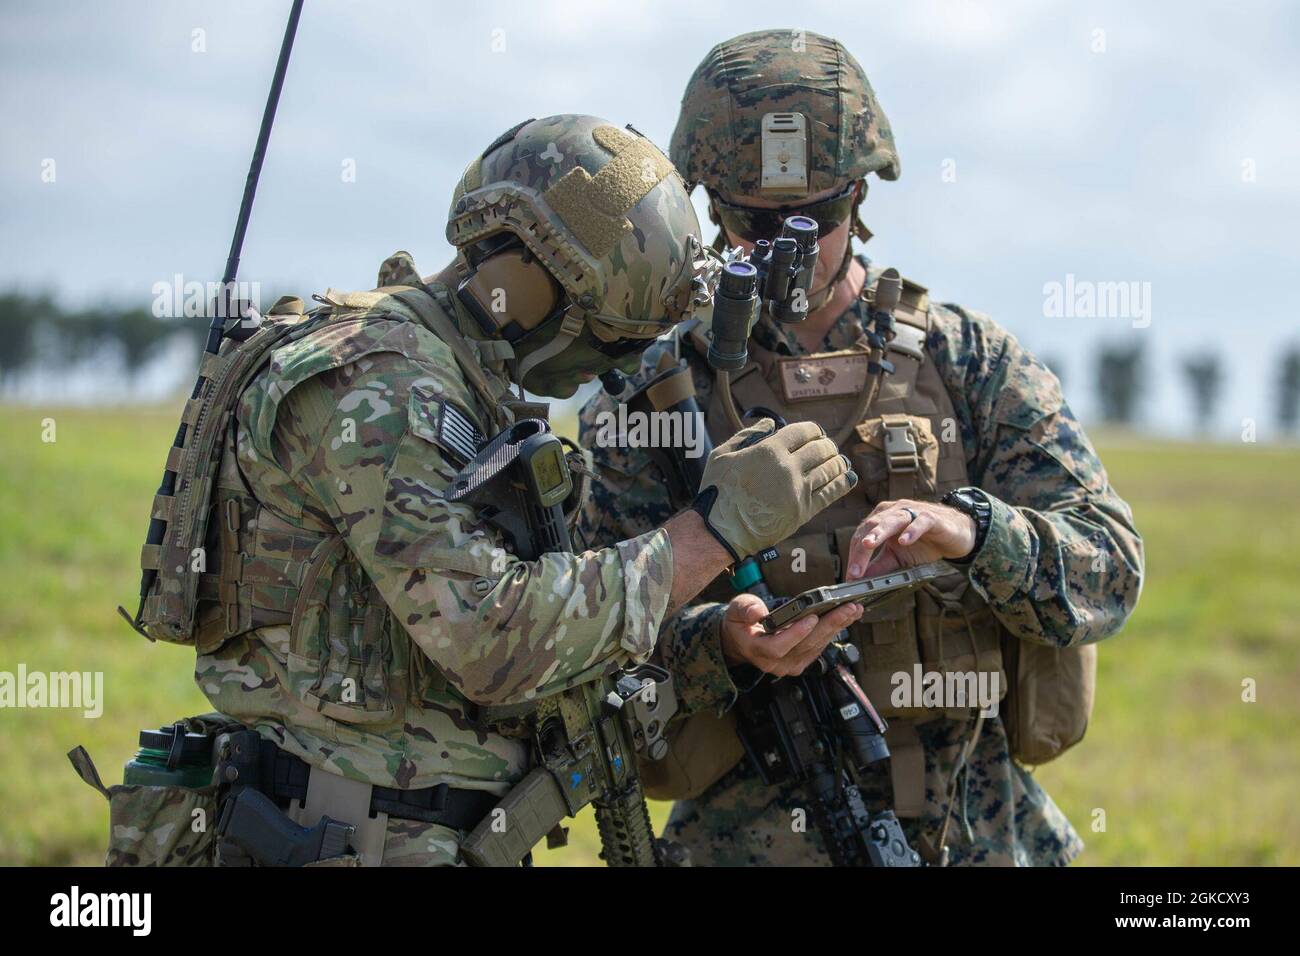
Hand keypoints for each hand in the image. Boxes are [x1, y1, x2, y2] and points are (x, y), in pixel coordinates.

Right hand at [694, 419, 855, 560]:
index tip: (816, 432)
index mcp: (768, 450)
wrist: (722, 530)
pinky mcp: (803, 511)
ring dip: (837, 461)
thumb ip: (746, 435)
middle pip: (819, 449)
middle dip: (826, 444)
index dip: (813, 430)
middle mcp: (787, 468)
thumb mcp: (722, 455)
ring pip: (829, 469)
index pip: (801, 432)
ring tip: (839, 459)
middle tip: (828, 446)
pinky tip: (849, 477)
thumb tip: (769, 423)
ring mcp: (798, 490)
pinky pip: (830, 493)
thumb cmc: (717, 492)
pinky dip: (843, 483)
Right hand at [719, 592, 864, 676]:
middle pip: (806, 645)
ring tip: (852, 611)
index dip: (796, 633)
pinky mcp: (800, 662)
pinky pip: (819, 648)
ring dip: (836, 628)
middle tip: (846, 609)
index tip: (812, 617)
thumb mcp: (735, 610)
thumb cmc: (740, 623)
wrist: (741, 641)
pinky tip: (845, 620)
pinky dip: (833, 633)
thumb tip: (758, 612)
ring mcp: (789, 665)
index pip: (778, 646)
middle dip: (829, 625)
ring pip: (816, 646)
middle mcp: (775, 662)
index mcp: (757, 649)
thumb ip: (746, 609)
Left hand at [844, 498, 975, 579]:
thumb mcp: (898, 557)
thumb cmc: (924, 543)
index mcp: (881, 519)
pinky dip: (911, 531)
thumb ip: (880, 566)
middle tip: (855, 570)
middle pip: (871, 526)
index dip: (854, 556)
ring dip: (878, 533)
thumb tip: (860, 580)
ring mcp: (912, 512)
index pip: (861, 535)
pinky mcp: (931, 517)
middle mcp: (893, 511)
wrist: (956, 534)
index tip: (851, 576)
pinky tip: (904, 541)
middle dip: (861, 549)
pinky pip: (919, 522)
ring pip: (891, 520)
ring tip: (869, 545)